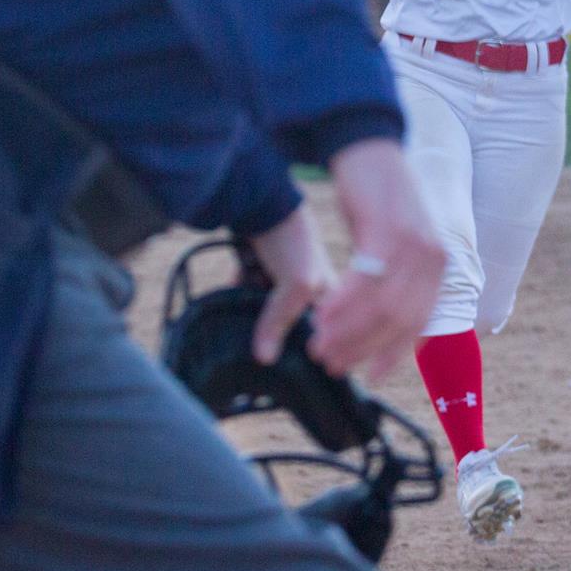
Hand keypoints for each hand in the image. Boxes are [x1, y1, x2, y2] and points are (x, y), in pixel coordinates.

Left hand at [246, 205, 333, 365]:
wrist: (260, 203)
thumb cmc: (292, 240)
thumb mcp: (297, 284)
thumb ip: (281, 321)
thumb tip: (264, 358)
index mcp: (335, 296)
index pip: (330, 335)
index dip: (316, 352)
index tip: (292, 368)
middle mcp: (313, 294)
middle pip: (294, 330)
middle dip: (277, 337)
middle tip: (262, 346)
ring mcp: (285, 286)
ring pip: (268, 318)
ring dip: (254, 320)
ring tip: (245, 316)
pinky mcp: (261, 277)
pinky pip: (248, 301)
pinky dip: (238, 302)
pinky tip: (234, 296)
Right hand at [309, 138, 445, 380]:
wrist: (369, 148)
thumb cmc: (375, 199)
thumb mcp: (396, 242)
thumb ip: (397, 278)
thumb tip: (385, 316)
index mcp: (439, 266)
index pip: (420, 323)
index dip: (393, 353)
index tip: (371, 377)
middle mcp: (434, 259)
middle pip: (398, 321)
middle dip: (362, 347)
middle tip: (331, 362)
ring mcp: (414, 245)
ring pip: (381, 305)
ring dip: (347, 331)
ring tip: (319, 345)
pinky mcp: (389, 231)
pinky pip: (365, 281)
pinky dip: (342, 303)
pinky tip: (320, 315)